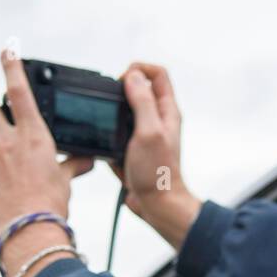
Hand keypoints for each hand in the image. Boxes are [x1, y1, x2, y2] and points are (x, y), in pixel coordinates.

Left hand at [0, 50, 93, 240]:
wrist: (29, 235)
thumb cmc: (52, 206)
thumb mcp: (64, 181)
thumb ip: (71, 165)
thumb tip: (84, 160)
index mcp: (33, 137)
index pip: (20, 92)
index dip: (12, 68)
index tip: (7, 51)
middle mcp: (7, 143)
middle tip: (3, 125)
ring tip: (15, 176)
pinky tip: (10, 195)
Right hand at [111, 62, 201, 250]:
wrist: (157, 206)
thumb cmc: (158, 173)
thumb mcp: (148, 132)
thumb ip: (142, 102)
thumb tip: (133, 76)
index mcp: (167, 111)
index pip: (157, 74)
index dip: (138, 70)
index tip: (122, 81)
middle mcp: (158, 120)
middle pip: (138, 90)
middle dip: (119, 94)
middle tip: (110, 106)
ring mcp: (146, 135)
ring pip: (124, 115)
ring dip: (112, 120)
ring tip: (110, 135)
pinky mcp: (134, 150)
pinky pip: (116, 137)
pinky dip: (109, 142)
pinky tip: (111, 154)